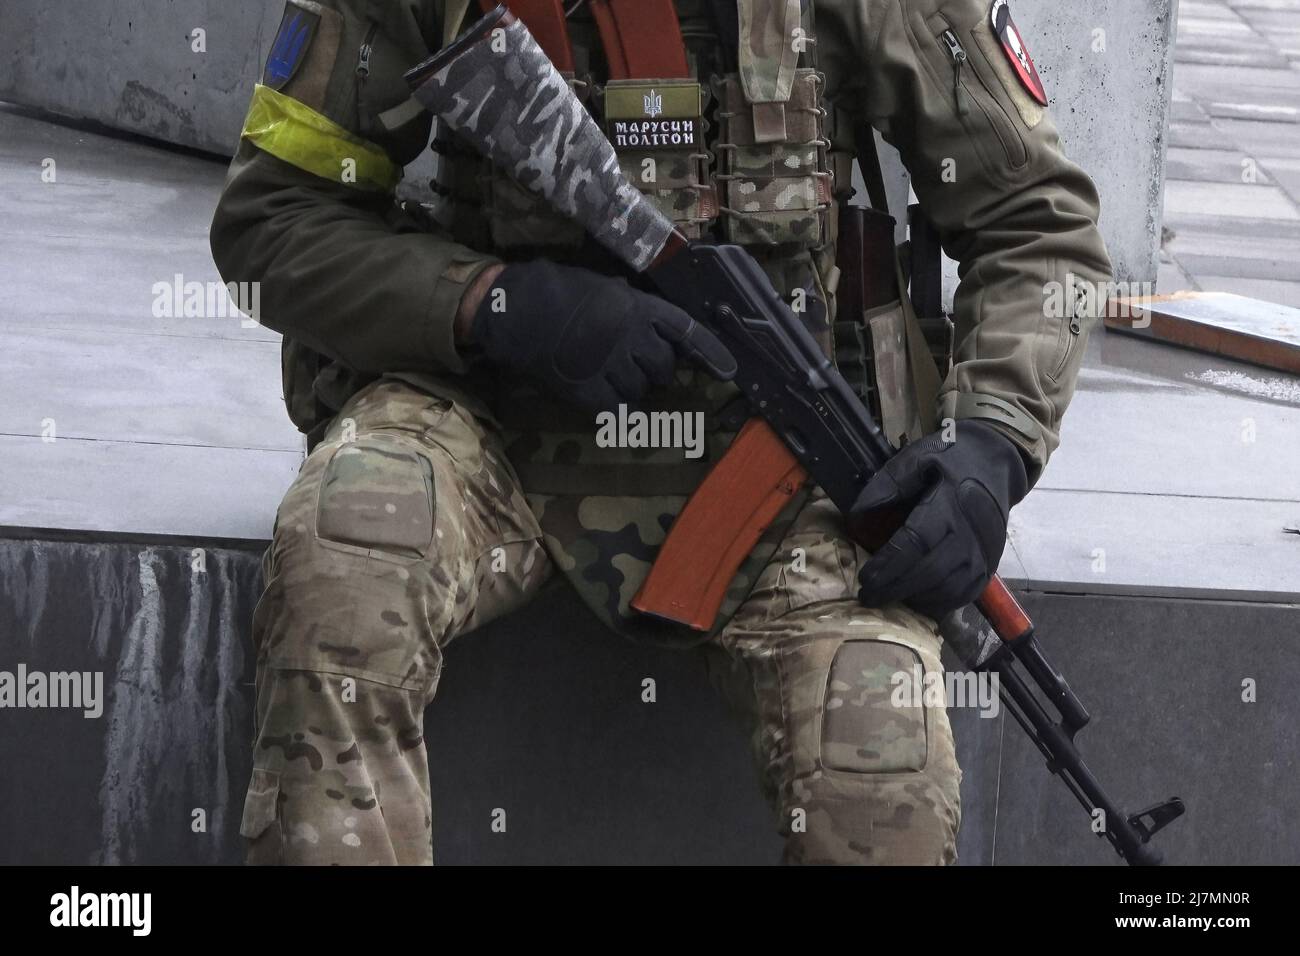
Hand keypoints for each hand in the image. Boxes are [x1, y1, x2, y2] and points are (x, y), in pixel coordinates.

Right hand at [464, 259, 734, 408]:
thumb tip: (657, 326)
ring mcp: (610, 365)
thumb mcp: (605, 286)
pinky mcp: (589, 391)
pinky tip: (603, 396)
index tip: (729, 369)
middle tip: (633, 361)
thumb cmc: (558, 291)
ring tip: (607, 371)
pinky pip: (618, 409)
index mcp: (637, 307)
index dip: (710, 351)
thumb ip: (633, 306)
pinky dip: (616, 408)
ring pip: (642, 390)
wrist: (516, 310)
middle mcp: (630, 337)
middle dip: (655, 368)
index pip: (685, 331)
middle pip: (664, 367)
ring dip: (632, 386)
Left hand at [853, 420, 1028, 619]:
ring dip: (913, 598)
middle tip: (867, 596)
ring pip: (946, 590)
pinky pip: (963, 596)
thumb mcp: (918, 457)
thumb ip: (888, 484)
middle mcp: (970, 536)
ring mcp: (983, 555)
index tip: (864, 578)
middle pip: (929, 573)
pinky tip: (915, 599)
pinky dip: (937, 603)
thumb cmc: (952, 459)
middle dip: (894, 588)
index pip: (915, 543)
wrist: (997, 463)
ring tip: (886, 597)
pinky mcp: (989, 567)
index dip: (888, 565)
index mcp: (950, 506)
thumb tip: (857, 515)